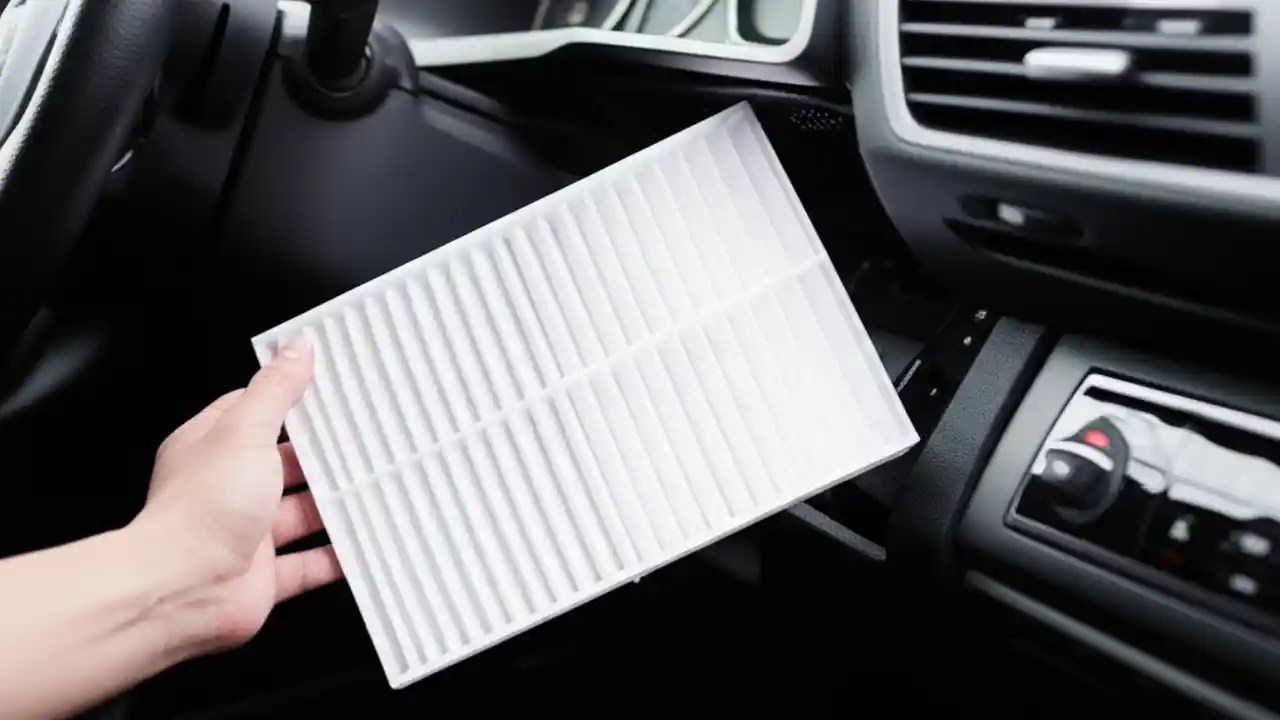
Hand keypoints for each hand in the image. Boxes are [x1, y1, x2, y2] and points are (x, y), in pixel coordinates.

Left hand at [133, 335, 342, 653]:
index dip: (293, 399)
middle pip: (285, 465)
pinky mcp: (265, 576)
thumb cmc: (202, 509)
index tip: (332, 389)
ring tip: (374, 488)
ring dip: (334, 505)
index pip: (255, 412)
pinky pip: (309, 564)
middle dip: (324, 457)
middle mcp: (228, 489)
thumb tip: (297, 347)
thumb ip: (276, 390)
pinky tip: (364, 544)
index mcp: (212, 447)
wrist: (182, 590)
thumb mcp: (245, 431)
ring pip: (301, 513)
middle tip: (367, 440)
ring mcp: (247, 534)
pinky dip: (336, 557)